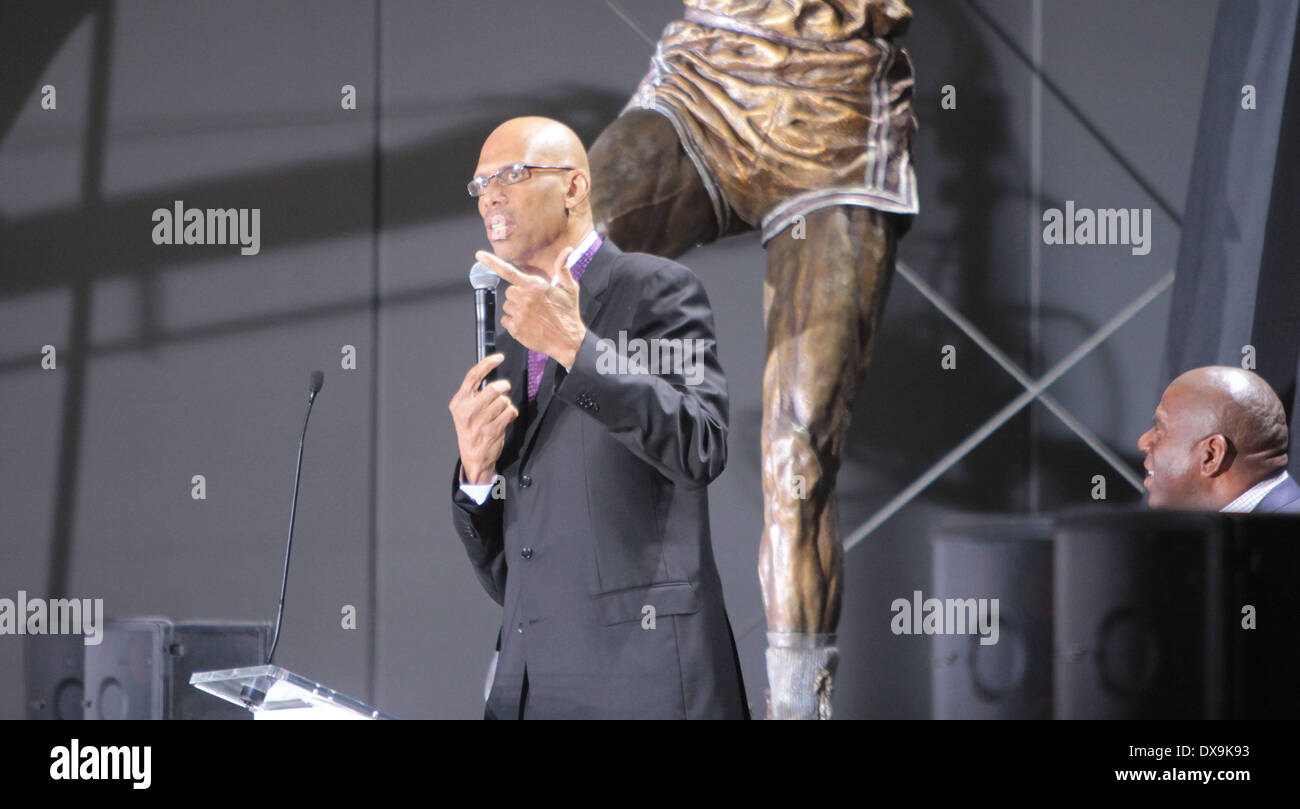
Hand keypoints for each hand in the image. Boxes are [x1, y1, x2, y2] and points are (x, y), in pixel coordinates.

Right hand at [448, 353, 517, 483]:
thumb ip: (474, 393)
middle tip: (504, 390)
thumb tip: (491, 374)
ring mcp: (479, 421)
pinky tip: (505, 419)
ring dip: (506, 404)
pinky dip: (511, 413)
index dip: (487, 364)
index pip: (472, 377)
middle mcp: (466, 411)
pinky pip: (510, 412)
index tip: (499, 357)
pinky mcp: (492, 430)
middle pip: (492, 388)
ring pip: (503, 400)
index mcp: (458, 402)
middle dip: (503, 387)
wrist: (474, 457)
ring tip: (500, 411)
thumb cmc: (472, 430)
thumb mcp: (465, 410)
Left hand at [476, 248, 586, 368]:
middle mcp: (525, 299)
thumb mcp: (570, 289)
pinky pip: (505, 320)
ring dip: (516, 309)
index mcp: (535, 286)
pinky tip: (527, 324)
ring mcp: (519, 314)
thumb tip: (567, 250)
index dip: (492, 262)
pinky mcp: (515, 329)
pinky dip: (513, 322)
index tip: (479, 255)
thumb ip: (563, 268)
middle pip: (509, 291)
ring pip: (507, 306)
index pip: (509, 271)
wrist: (568, 341)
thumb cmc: (568, 314)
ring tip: (533, 316)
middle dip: (519, 295)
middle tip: (534, 303)